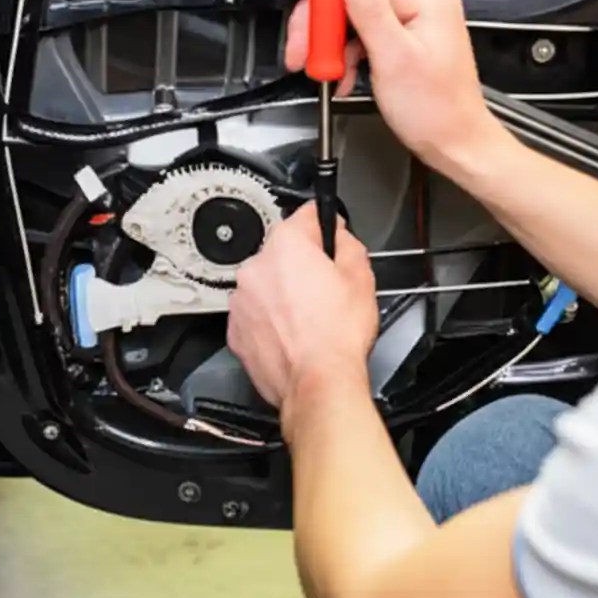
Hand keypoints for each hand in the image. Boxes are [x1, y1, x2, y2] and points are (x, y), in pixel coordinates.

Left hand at [227, 203, 378, 408]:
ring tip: (310, 318)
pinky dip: (270, 320)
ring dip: (284, 294)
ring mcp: (241, 300)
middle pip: (282, 253)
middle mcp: (256, 267)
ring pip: (266, 285)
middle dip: (303, 266)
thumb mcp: (362, 277)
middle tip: (327, 290)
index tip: (331, 234)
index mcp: (287, 245)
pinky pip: (255, 314)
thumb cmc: (337, 336)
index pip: (305, 215)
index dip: (324, 225)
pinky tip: (293, 335)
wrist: (318, 381)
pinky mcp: (235, 330)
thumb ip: (348, 245)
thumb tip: (340, 238)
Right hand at [282, 0, 506, 167]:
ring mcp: (412, 18)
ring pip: (353, 15)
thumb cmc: (437, 111)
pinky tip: (341, 73)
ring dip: (330, 43)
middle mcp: (421, 0)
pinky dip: (346, 53)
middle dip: (321, 23)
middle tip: (302, 50)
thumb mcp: (394, 57)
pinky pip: (363, 33)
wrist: (455, 144)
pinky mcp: (403, 37)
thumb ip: (367, 7)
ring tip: (324, 69)